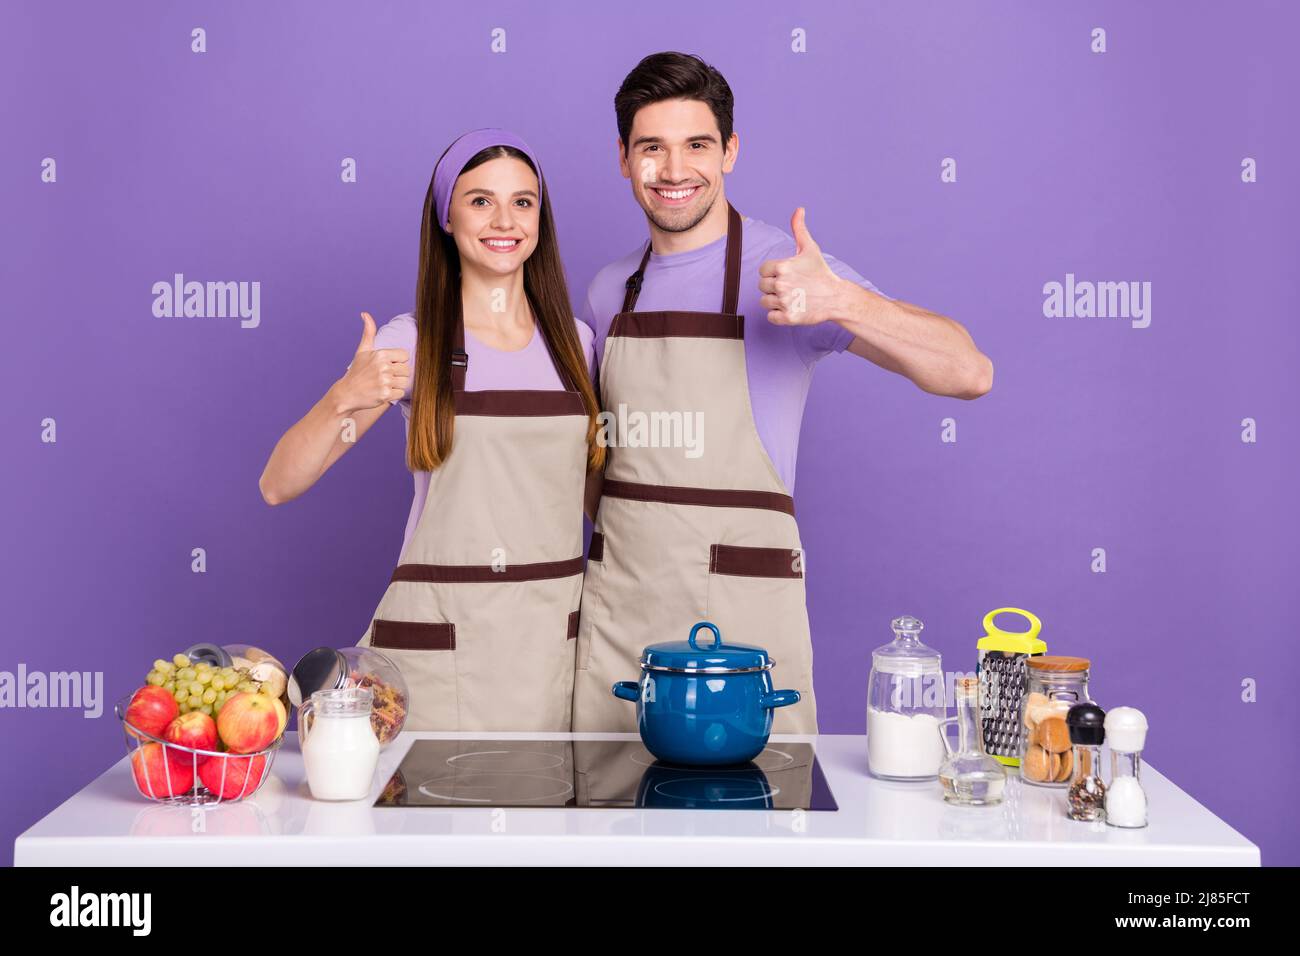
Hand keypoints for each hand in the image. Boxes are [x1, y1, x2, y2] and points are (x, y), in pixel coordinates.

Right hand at [333, 312, 409, 412]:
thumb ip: (368, 332)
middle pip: (406, 370)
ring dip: (397, 385)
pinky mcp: (386, 394)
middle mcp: (383, 367)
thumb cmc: (357, 371)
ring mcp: (385, 381)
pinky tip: (382, 392)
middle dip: (398, 374)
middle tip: (385, 377)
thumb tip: (365, 313)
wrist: (347, 393)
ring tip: (384, 384)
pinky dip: (394, 394)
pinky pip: (400, 393)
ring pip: (405, 382)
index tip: (388, 365)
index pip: (405, 355)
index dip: (398, 361)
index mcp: (381, 354)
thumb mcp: (362, 350)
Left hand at [758, 208, 844, 324]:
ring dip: (775, 301)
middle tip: (791, 287)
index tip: (786, 275)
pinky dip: (778, 315)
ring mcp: (784, 302)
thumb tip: (799, 209)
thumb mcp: (810, 248)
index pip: (762, 270)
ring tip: (791, 297)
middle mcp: (781, 284)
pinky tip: (791, 308)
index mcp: (783, 267)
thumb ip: (799, 229)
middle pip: (762, 286)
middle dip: (773, 286)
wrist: (836, 297)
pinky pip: (770, 317)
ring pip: (765, 301)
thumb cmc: (821, 272)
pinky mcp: (788, 318)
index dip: (772, 273)